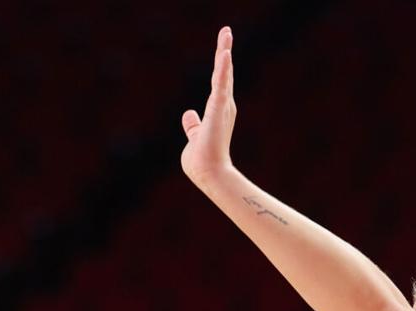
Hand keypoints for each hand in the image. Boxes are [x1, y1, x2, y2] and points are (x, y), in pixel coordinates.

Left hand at [180, 27, 235, 184]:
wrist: (208, 174)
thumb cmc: (203, 159)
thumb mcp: (194, 135)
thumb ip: (193, 124)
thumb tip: (189, 114)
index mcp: (218, 110)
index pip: (219, 82)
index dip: (221, 64)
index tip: (223, 47)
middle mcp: (223, 106)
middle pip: (224, 73)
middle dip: (224, 50)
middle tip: (226, 31)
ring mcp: (222, 108)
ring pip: (224, 75)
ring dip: (224, 53)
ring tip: (226, 34)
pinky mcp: (218, 111)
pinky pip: (221, 85)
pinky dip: (223, 69)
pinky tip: (224, 53)